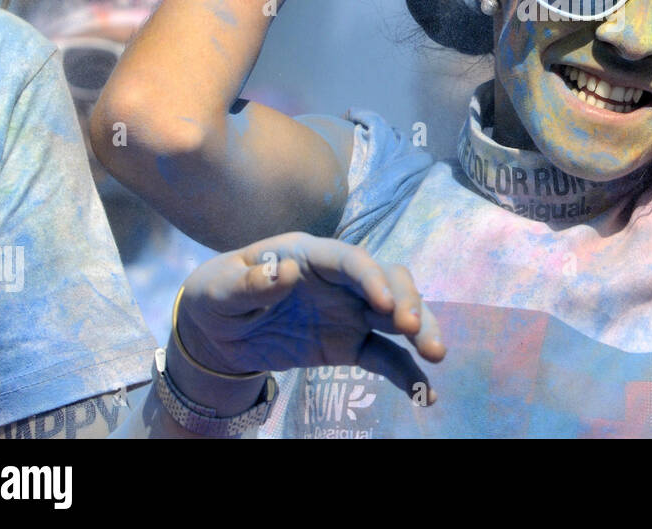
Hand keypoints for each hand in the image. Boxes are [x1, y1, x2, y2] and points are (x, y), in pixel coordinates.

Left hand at [175, 232, 444, 403]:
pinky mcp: (351, 344)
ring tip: (436, 355)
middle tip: (415, 330)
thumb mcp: (221, 288)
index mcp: (311, 255)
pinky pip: (386, 357)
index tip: (383, 304)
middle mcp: (342, 280)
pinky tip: (426, 396)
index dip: (371, 277)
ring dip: (423, 329)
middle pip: (389, 281)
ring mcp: (351, 312)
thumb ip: (251, 282)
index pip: (351, 260)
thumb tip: (285, 271)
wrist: (216, 331)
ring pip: (398, 315)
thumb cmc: (218, 294)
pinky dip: (408, 373)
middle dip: (408, 300)